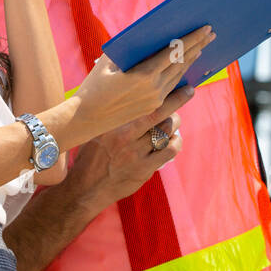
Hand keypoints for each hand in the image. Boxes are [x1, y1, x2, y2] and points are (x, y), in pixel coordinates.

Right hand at [70, 103, 190, 209]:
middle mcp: (124, 136)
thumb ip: (111, 117)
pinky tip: (174, 140)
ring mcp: (136, 154)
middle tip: (186, 92)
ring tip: (174, 120)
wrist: (84, 188)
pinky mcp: (144, 169)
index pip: (141, 101)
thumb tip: (127, 98)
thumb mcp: (94, 131)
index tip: (168, 83)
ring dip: (175, 122)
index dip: (158, 91)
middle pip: (159, 112)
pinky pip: (169, 151)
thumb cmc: (88, 155)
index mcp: (112, 123)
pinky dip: (175, 142)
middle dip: (176, 100)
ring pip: (166, 130)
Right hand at [72, 25, 213, 139]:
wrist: (85, 119)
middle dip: (198, 47)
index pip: (175, 51)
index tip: (205, 29)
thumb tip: (146, 38)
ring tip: (202, 48)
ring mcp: (155, 100)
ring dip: (191, 61)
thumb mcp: (107, 63)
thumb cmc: (92, 86)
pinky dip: (181, 76)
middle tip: (211, 35)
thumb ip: (128, 50)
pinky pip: (171, 89)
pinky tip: (186, 69)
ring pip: (179, 76)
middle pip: (182, 63)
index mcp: (144, 74)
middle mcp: (154, 88)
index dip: (192, 39)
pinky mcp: (152, 108)